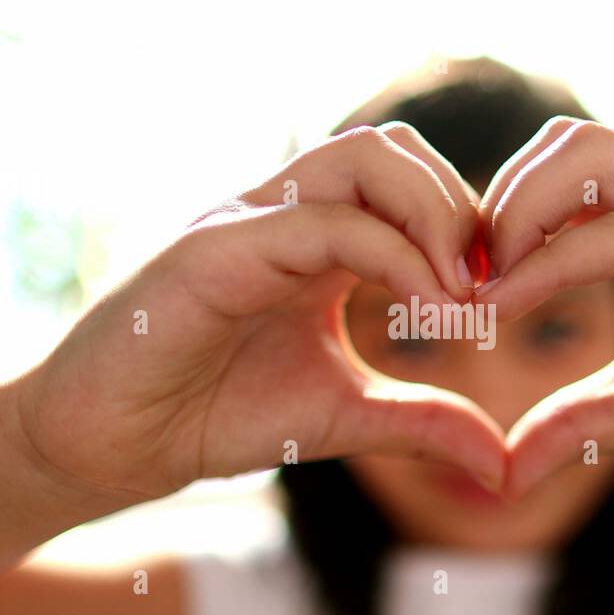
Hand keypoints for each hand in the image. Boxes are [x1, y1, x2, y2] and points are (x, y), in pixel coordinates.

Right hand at [14, 123, 504, 505]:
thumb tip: (502, 465)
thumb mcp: (344, 418)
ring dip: (432, 217)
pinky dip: (389, 257)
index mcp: (316, 239)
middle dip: (459, 210)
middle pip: (393, 149)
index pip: (409, 182)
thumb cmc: (215, 416)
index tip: (496, 304)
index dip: (469, 228)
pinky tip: (422, 312)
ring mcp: (247, 222)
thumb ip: (421, 424)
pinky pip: (316, 223)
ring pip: (360, 158)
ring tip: (458, 297)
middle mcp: (284, 214)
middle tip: (486, 291)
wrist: (111, 446)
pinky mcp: (213, 249)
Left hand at [476, 118, 613, 497]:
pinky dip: (555, 262)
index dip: (495, 224)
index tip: (452, 294)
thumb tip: (503, 469)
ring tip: (484, 287)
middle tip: (461, 281)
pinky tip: (510, 305)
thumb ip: (577, 421)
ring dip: (515, 212)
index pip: (560, 176)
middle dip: (495, 201)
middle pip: (565, 141)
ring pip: (590, 155)